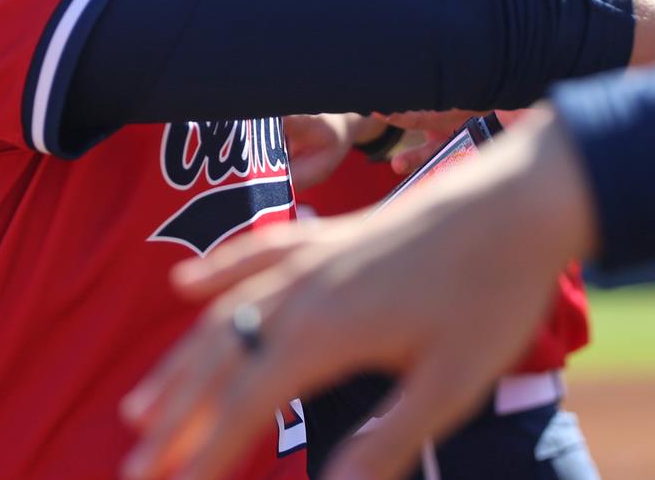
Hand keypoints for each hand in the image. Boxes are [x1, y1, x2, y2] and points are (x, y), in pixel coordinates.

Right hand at [120, 114, 595, 479]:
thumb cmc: (492, 296)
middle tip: (134, 469)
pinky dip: (214, 272)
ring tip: (141, 409)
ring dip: (177, 364)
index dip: (203, 456)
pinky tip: (183, 288)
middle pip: (216, 365)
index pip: (244, 407)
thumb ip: (389, 439)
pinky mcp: (327, 234)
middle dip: (171, 423)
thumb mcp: (451, 383)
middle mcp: (300, 292)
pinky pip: (252, 253)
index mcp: (325, 334)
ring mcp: (308, 256)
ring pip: (222, 315)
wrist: (520, 202)